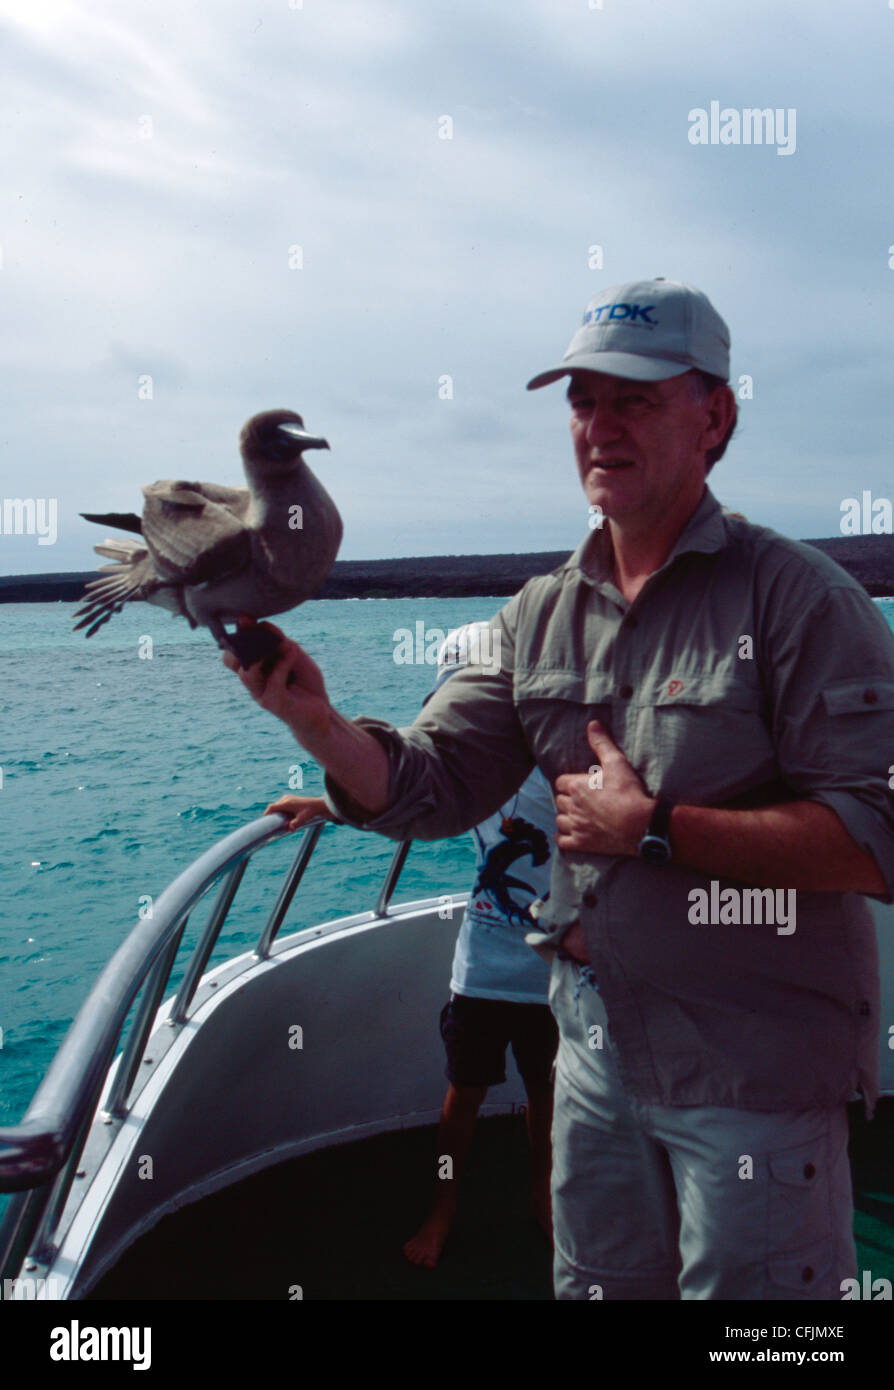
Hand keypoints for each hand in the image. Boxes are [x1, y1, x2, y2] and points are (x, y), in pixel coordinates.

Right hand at [222, 617, 332, 741]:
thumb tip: (261, 623)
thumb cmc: (304, 681)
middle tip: (256, 631)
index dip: (236, 633)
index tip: (246, 618)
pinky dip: (283, 663)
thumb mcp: (292, 653)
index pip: (231, 650)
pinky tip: (294, 652)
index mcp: (253, 667)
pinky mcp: (274, 703)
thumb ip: (277, 639)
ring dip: (262, 653)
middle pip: (230, 661)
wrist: (321, 710)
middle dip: (240, 643)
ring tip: (282, 642)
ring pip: (247, 673)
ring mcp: (261, 693)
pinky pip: (273, 681)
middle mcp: (252, 680)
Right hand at [265, 795, 331, 830]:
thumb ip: (295, 824)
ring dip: (276, 811)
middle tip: (270, 823)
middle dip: (272, 814)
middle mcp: (286, 799)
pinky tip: (283, 815)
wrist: (317, 805)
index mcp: (287, 803)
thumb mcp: (302, 819)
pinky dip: (280, 809)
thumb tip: (290, 829)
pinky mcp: (290, 798)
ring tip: (277, 820)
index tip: (264, 820)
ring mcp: (288, 797)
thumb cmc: (310, 811)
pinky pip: (281, 803)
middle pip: (274, 806)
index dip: (267, 813)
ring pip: (277, 805)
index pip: (272, 807)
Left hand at [554, 721, 654, 855]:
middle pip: (559, 801)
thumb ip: (602, 743)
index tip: (578, 784)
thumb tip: (592, 724)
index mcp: (576, 786)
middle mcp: (572, 806)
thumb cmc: (629, 792)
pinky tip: (570, 834)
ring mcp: (576, 826)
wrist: (641, 824)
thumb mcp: (617, 763)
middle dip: (567, 799)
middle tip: (580, 799)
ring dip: (565, 817)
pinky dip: (563, 837)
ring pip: (559, 820)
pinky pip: (562, 841)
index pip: (560, 782)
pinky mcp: (582, 843)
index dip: (569, 782)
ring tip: (575, 816)